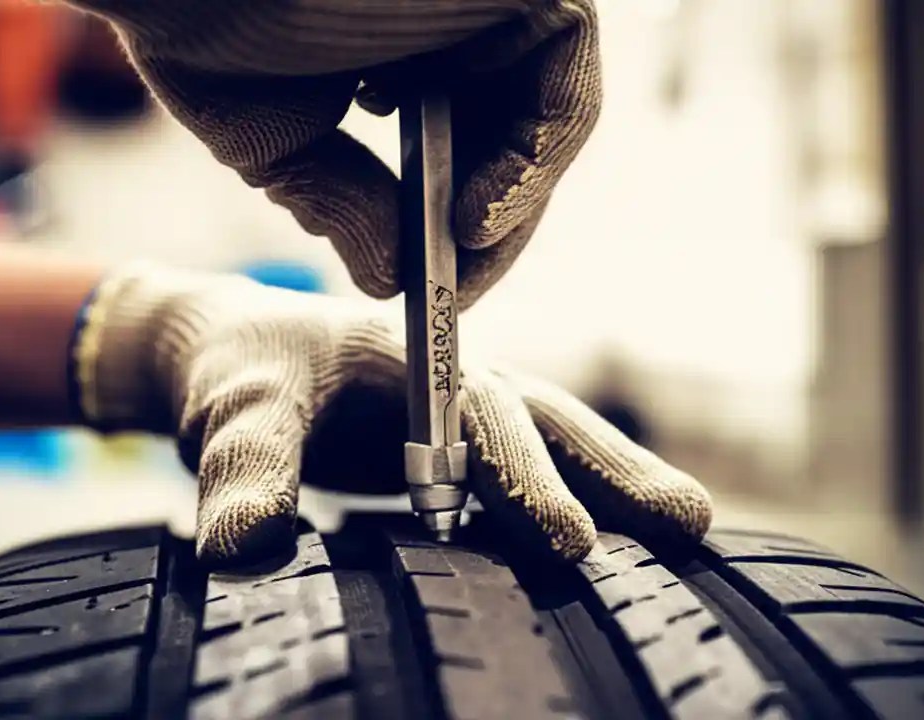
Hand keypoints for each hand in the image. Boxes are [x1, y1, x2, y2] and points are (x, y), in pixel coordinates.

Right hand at [64, 0, 601, 307]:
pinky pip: (568, 78)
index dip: (467, 211)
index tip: (443, 286)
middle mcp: (458, 7)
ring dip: (512, 202)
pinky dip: (534, 160)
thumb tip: (391, 279)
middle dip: (491, 220)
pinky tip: (474, 220)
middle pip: (515, 125)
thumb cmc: (206, 29)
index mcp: (409, 31)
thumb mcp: (281, 143)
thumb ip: (346, 204)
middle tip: (455, 293)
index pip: (473, 130)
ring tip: (459, 265)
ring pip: (547, 110)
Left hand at [74, 266, 710, 562]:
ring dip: (618, 481)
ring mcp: (465, 412)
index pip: (480, 415)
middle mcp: (453, 380)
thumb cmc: (235, 367)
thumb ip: (244, 470)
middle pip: (547, 421)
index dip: (525, 476)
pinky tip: (621, 539)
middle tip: (688, 527)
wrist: (231, 349)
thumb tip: (249, 550)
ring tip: (693, 530)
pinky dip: (582, 494)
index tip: (567, 540)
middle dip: (615, 473)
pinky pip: (533, 465)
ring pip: (555, 439)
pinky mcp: (461, 448)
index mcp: (412, 357)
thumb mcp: (230, 410)